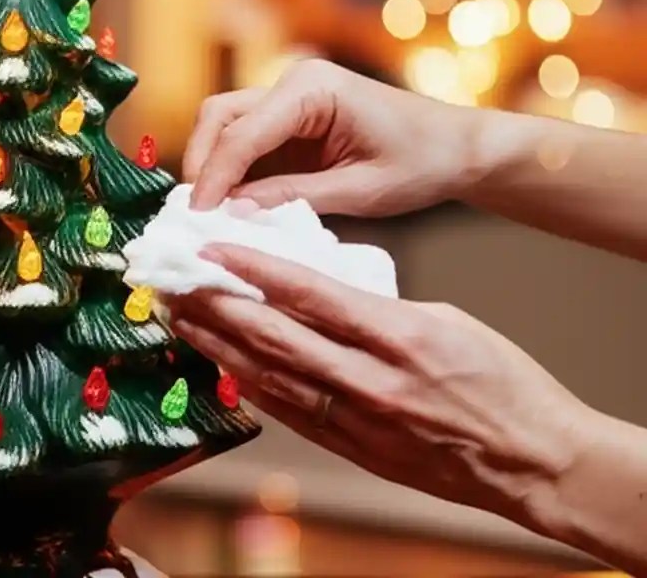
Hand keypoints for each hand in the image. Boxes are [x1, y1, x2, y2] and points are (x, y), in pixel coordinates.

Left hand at [167, 244, 591, 527]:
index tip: (214, 249)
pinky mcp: (353, 449)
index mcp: (399, 335)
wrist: (531, 459)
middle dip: (217, 306)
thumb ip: (375, 305)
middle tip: (177, 282)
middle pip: (274, 337)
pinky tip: (223, 364)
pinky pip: (289, 412)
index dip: (254, 269)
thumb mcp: (445, 319)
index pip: (309, 294)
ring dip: (219, 345)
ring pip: (269, 376)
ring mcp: (358, 420)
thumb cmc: (500, 381)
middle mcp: (370, 380)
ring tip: (183, 319)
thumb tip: (316, 286)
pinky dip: (251, 385)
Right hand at [184, 59, 484, 213]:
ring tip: (207, 214)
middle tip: (194, 216)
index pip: (242, 134)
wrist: (457, 148)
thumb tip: (232, 214)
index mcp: (313, 89)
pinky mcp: (289, 120)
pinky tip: (228, 206)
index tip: (195, 219)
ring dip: (210, 167)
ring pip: (223, 125)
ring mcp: (288, 98)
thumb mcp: (359, 191)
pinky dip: (230, 171)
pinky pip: (245, 141)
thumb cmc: (421, 163)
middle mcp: (293, 82)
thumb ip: (291, 199)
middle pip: (219, 117)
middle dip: (200, 165)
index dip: (212, 178)